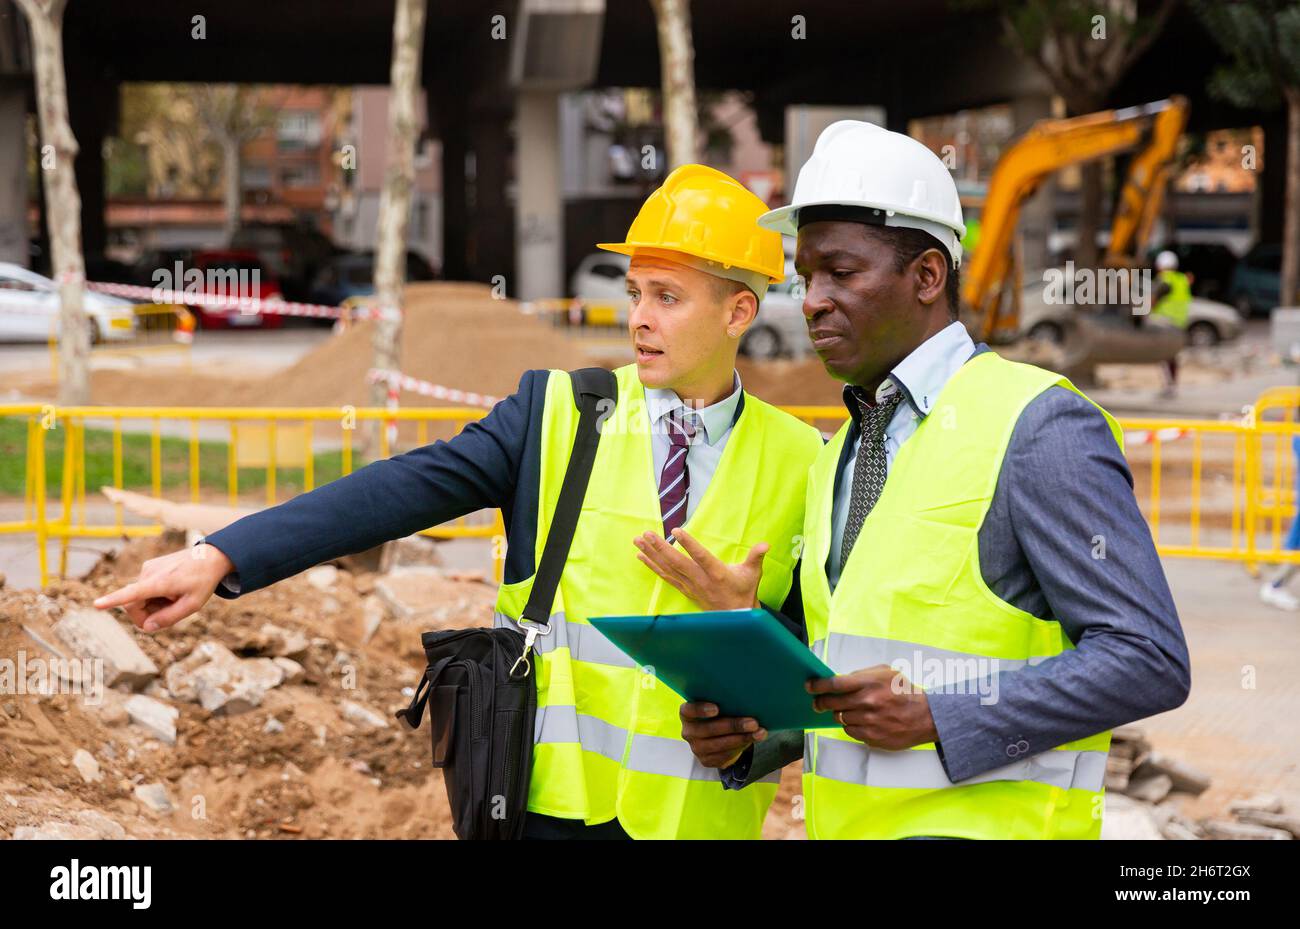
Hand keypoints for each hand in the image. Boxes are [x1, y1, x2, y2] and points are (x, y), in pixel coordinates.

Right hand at [91, 543, 233, 632]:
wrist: (211, 557)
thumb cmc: (203, 582)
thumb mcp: (192, 605)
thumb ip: (169, 618)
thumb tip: (146, 627)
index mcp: (160, 583)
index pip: (132, 594)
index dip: (113, 601)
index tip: (96, 605)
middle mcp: (149, 573)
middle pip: (133, 604)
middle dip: (145, 616)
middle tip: (168, 616)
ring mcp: (147, 568)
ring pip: (139, 597)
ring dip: (153, 605)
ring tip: (175, 598)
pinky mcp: (149, 566)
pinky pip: (144, 588)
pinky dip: (154, 595)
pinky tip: (172, 590)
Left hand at [632, 527, 765, 610]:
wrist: (735, 618)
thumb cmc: (744, 591)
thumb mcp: (753, 573)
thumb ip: (756, 556)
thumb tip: (766, 543)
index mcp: (716, 573)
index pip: (700, 556)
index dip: (688, 544)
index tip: (675, 531)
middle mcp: (700, 580)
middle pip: (677, 562)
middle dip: (660, 548)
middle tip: (646, 534)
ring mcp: (690, 586)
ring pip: (668, 569)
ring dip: (651, 554)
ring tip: (638, 541)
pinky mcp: (684, 589)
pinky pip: (666, 576)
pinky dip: (653, 566)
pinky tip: (641, 556)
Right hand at [679, 701, 766, 767]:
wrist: (717, 736)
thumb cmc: (720, 713)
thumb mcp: (718, 705)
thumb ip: (725, 702)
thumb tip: (748, 696)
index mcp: (687, 714)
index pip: (688, 710)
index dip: (700, 710)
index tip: (716, 709)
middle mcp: (688, 732)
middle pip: (708, 730)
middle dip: (733, 726)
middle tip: (753, 723)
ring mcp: (696, 748)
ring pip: (719, 745)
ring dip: (741, 739)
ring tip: (759, 733)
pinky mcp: (706, 761)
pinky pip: (724, 756)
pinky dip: (741, 747)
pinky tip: (753, 740)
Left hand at [806, 665, 938, 750]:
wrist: (926, 716)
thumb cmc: (904, 691)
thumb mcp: (885, 673)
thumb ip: (861, 675)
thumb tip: (839, 680)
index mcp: (868, 683)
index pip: (834, 684)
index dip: (817, 685)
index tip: (809, 686)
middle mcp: (866, 702)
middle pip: (831, 703)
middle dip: (821, 702)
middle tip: (819, 702)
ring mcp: (868, 722)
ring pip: (840, 718)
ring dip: (841, 714)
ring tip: (853, 710)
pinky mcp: (871, 738)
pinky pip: (850, 731)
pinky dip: (852, 726)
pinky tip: (863, 721)